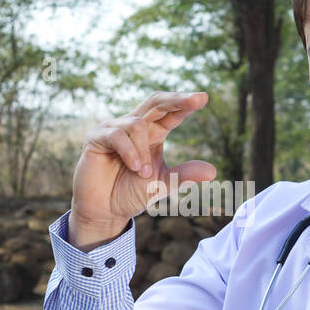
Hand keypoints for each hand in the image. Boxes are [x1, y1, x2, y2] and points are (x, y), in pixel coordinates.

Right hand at [69, 91, 216, 248]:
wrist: (105, 211)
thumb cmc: (132, 194)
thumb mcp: (163, 184)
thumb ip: (184, 175)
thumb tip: (213, 171)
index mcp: (153, 133)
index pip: (171, 112)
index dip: (185, 103)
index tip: (204, 98)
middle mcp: (134, 126)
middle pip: (156, 101)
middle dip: (176, 99)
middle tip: (196, 99)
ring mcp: (114, 129)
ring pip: (137, 125)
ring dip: (144, 151)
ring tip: (144, 174)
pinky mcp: (96, 137)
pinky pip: (117, 135)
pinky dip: (130, 152)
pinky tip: (134, 167)